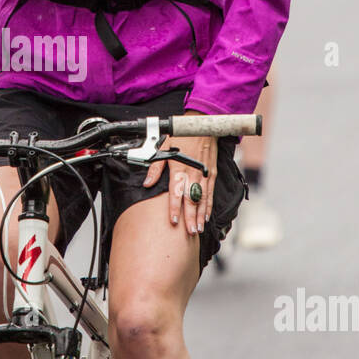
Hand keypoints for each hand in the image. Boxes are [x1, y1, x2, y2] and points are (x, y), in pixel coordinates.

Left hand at [142, 114, 215, 236]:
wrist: (202, 126)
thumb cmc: (181, 136)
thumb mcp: (163, 148)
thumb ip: (155, 168)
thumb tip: (146, 183)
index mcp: (179, 168)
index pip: (176, 192)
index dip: (174, 207)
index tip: (173, 221)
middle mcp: (193, 173)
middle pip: (191, 199)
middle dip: (190, 217)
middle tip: (190, 232)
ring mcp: (204, 174)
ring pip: (202, 199)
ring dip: (200, 215)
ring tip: (198, 229)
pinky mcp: (211, 173)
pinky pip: (210, 192)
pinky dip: (209, 205)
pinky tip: (206, 216)